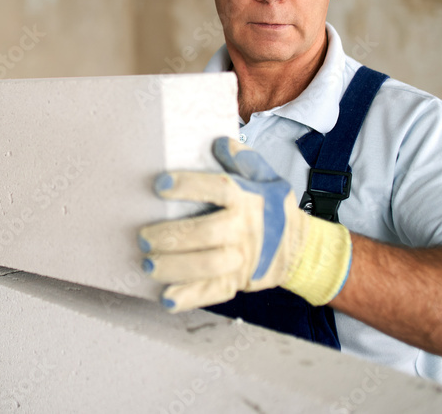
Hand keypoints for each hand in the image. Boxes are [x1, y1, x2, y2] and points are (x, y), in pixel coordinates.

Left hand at [138, 137, 351, 311]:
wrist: (298, 248)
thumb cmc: (272, 208)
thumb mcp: (267, 179)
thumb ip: (245, 160)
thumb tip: (222, 143)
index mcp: (247, 199)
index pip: (218, 189)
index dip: (188, 185)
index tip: (160, 184)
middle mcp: (244, 229)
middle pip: (207, 233)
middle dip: (172, 236)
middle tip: (142, 236)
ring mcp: (241, 259)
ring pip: (207, 266)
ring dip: (174, 267)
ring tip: (147, 265)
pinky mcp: (236, 282)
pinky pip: (213, 292)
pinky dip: (188, 298)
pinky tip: (166, 298)